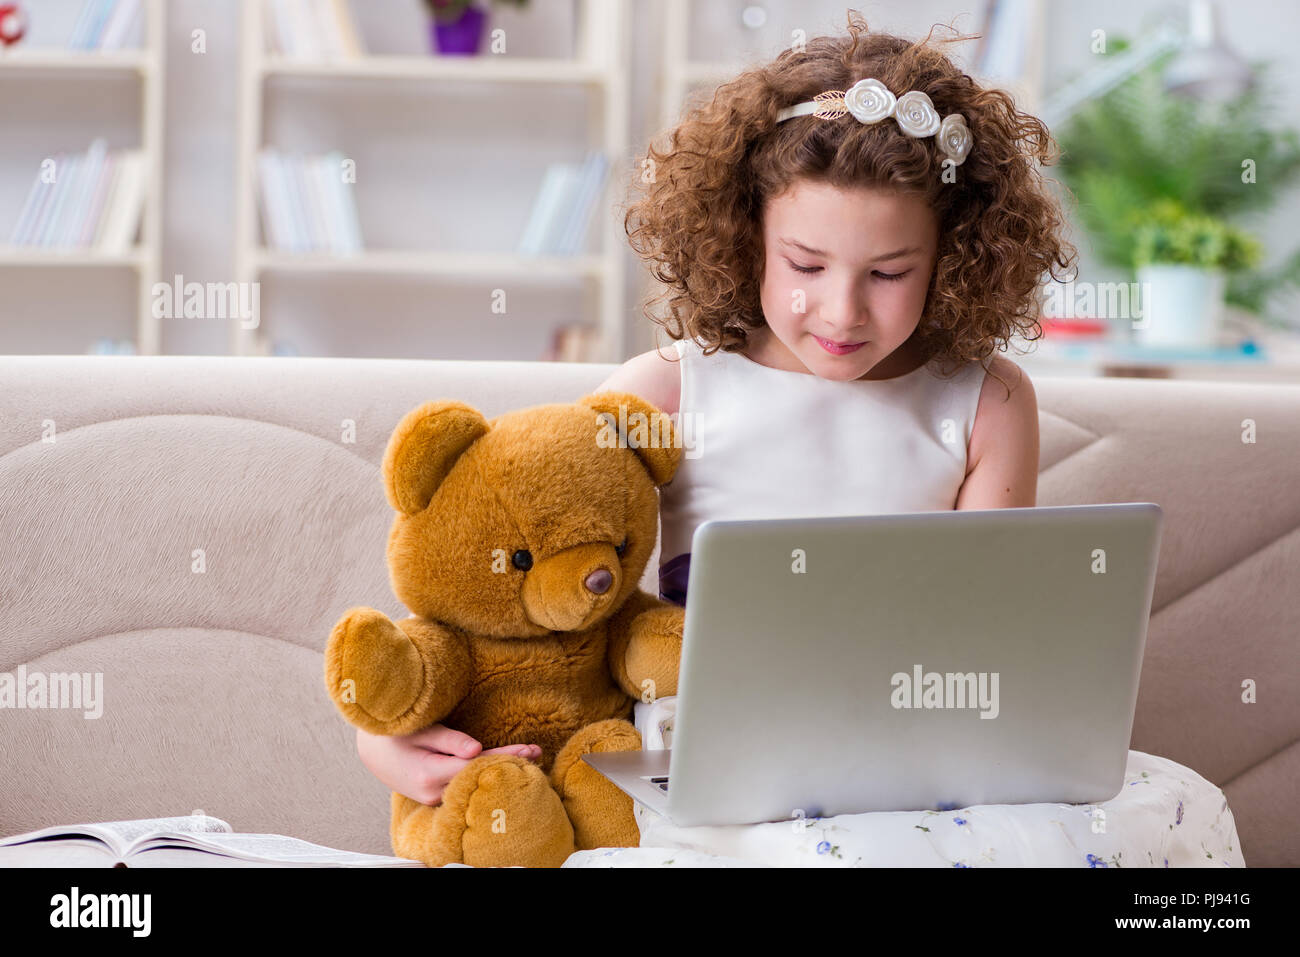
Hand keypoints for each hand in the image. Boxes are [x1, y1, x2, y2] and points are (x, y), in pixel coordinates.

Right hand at [356, 723, 542, 805]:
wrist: (372, 753)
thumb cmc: (395, 735)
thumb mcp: (420, 730)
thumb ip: (449, 740)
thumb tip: (477, 749)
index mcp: (429, 774)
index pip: (476, 766)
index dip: (504, 757)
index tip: (529, 749)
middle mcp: (434, 792)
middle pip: (480, 777)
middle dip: (509, 764)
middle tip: (538, 751)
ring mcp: (435, 798)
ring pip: (474, 784)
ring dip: (500, 771)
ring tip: (530, 758)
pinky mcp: (437, 797)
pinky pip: (465, 786)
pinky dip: (485, 776)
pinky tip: (504, 768)